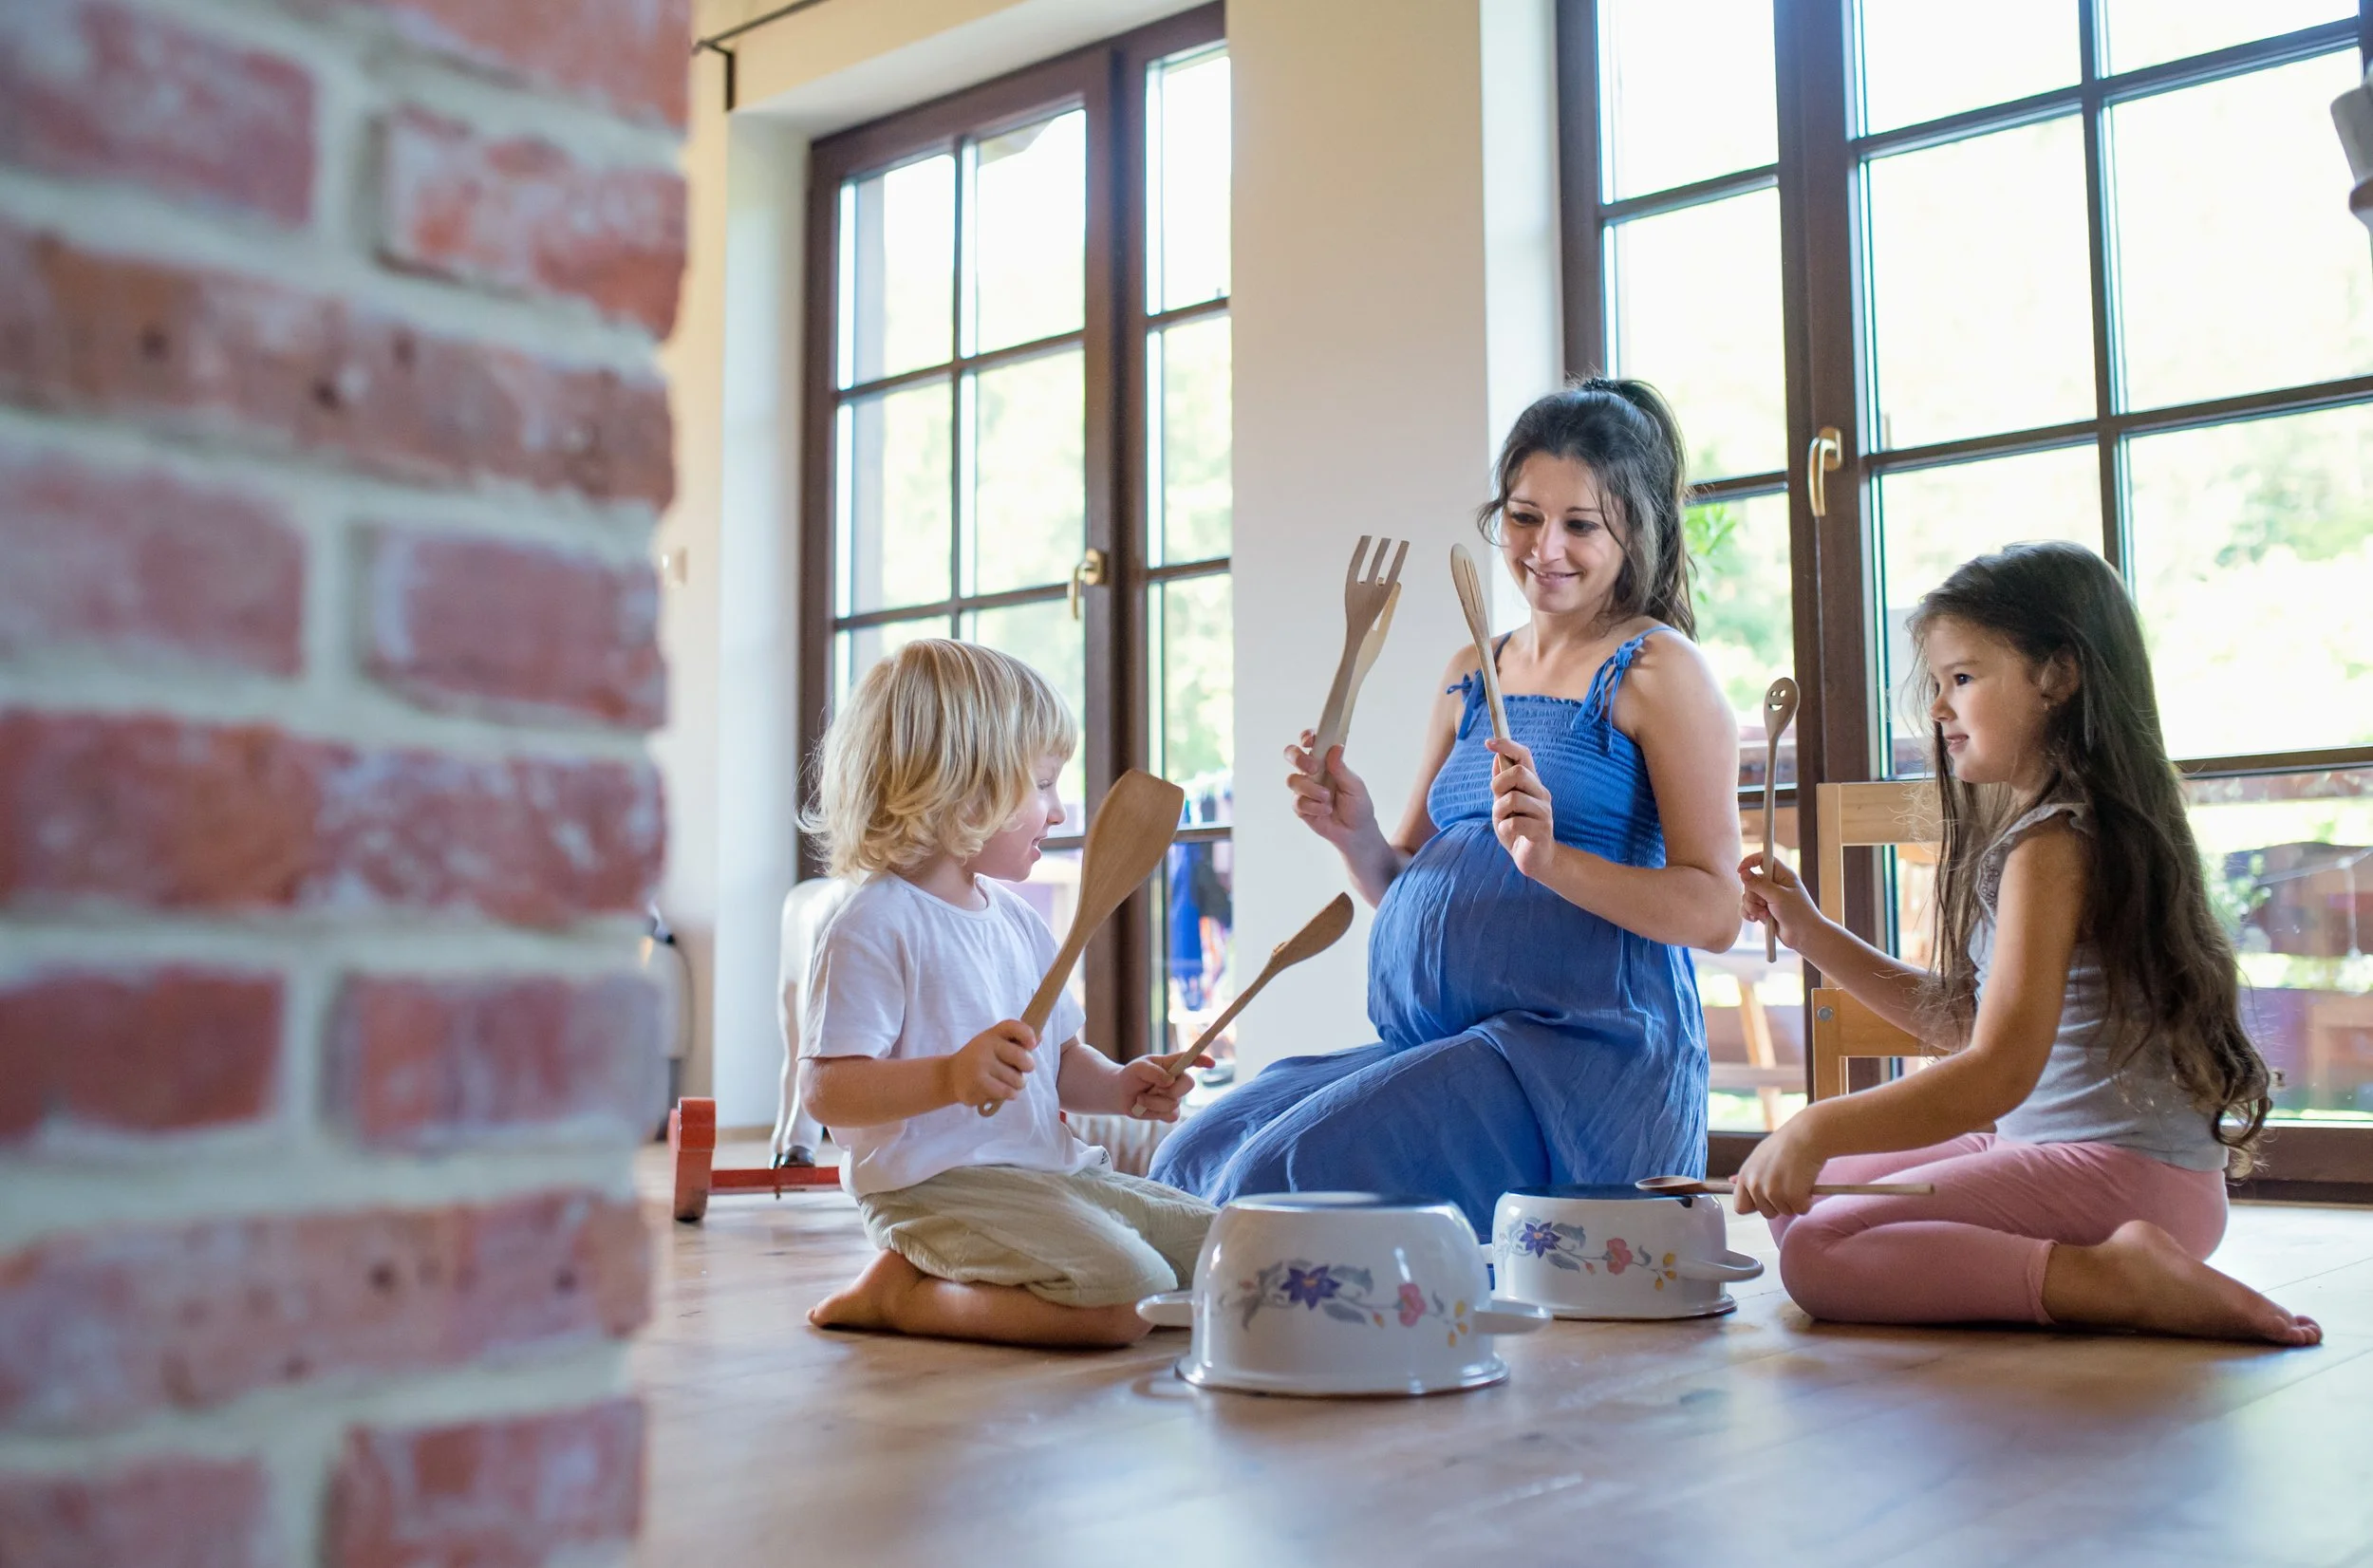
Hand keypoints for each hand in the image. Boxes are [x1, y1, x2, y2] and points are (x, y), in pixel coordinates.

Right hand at [943, 1020, 1036, 1111]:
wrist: (951, 1076)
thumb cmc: (980, 1059)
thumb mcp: (994, 1045)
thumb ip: (1016, 1041)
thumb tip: (1040, 1037)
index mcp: (992, 1034)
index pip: (1012, 1026)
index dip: (1027, 1034)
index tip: (1032, 1045)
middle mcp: (986, 1046)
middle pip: (1022, 1058)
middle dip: (1027, 1067)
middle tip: (1019, 1071)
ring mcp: (981, 1064)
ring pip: (1018, 1079)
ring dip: (1017, 1085)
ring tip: (1006, 1083)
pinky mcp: (978, 1083)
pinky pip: (1008, 1092)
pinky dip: (1010, 1094)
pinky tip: (1001, 1091)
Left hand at [1122, 1051, 1210, 1121]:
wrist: (1121, 1094)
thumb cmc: (1131, 1076)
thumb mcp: (1138, 1068)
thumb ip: (1153, 1071)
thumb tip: (1170, 1080)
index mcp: (1172, 1064)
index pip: (1191, 1059)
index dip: (1202, 1060)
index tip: (1211, 1064)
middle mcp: (1177, 1080)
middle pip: (1189, 1084)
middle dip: (1171, 1089)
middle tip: (1154, 1088)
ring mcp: (1175, 1097)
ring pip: (1174, 1102)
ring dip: (1153, 1101)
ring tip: (1141, 1097)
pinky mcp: (1170, 1113)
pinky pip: (1171, 1116)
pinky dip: (1154, 1112)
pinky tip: (1145, 1107)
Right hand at [1285, 730, 1376, 851]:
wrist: (1356, 832)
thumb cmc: (1357, 805)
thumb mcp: (1354, 785)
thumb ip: (1342, 768)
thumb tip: (1336, 748)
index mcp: (1326, 762)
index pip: (1312, 742)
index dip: (1307, 737)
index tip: (1310, 740)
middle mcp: (1312, 772)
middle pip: (1292, 755)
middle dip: (1298, 758)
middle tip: (1313, 768)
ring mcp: (1304, 789)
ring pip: (1293, 780)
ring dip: (1311, 788)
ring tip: (1327, 798)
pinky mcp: (1301, 807)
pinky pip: (1298, 802)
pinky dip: (1313, 806)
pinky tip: (1326, 810)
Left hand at [1486, 737, 1554, 878]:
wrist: (1535, 859)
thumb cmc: (1518, 829)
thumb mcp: (1504, 804)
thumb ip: (1502, 785)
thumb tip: (1496, 758)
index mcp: (1532, 784)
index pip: (1524, 755)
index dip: (1507, 745)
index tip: (1488, 742)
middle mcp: (1541, 794)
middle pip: (1520, 773)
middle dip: (1499, 784)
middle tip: (1496, 798)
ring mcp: (1544, 811)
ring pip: (1514, 799)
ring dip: (1499, 811)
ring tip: (1503, 821)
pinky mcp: (1542, 830)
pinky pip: (1515, 822)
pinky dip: (1505, 828)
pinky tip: (1510, 834)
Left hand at [1729, 1112, 1828, 1217]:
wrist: (1807, 1135)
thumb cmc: (1786, 1144)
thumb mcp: (1760, 1156)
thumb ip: (1748, 1174)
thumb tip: (1732, 1181)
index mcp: (1745, 1176)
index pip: (1741, 1207)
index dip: (1756, 1206)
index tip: (1767, 1199)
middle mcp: (1755, 1185)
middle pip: (1767, 1212)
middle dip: (1779, 1204)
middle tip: (1788, 1184)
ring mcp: (1773, 1192)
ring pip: (1786, 1212)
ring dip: (1795, 1201)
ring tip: (1798, 1179)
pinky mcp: (1793, 1196)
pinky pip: (1802, 1210)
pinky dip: (1807, 1201)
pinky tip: (1807, 1183)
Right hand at [1739, 849, 1820, 951]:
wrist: (1804, 936)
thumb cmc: (1798, 913)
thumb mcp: (1778, 896)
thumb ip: (1759, 884)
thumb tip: (1743, 874)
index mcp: (1782, 875)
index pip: (1763, 859)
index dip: (1750, 861)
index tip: (1740, 870)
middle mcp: (1774, 884)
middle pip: (1751, 880)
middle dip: (1752, 894)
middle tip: (1764, 903)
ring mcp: (1768, 897)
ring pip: (1748, 895)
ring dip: (1752, 906)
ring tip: (1765, 914)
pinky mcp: (1763, 909)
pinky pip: (1747, 907)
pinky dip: (1749, 913)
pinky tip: (1757, 919)